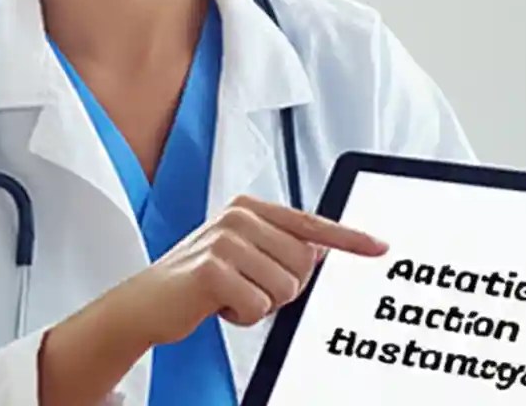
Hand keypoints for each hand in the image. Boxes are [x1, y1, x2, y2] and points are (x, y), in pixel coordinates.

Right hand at [136, 195, 388, 343]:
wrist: (146, 303)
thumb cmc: (199, 281)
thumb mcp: (242, 254)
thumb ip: (279, 246)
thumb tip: (321, 249)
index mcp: (250, 208)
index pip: (310, 223)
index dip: (349, 238)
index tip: (380, 247)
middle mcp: (239, 217)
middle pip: (304, 262)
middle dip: (284, 288)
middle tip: (249, 287)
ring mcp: (225, 240)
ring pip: (285, 287)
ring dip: (262, 304)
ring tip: (231, 295)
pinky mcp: (213, 270)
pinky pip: (259, 306)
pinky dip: (243, 316)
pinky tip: (218, 306)